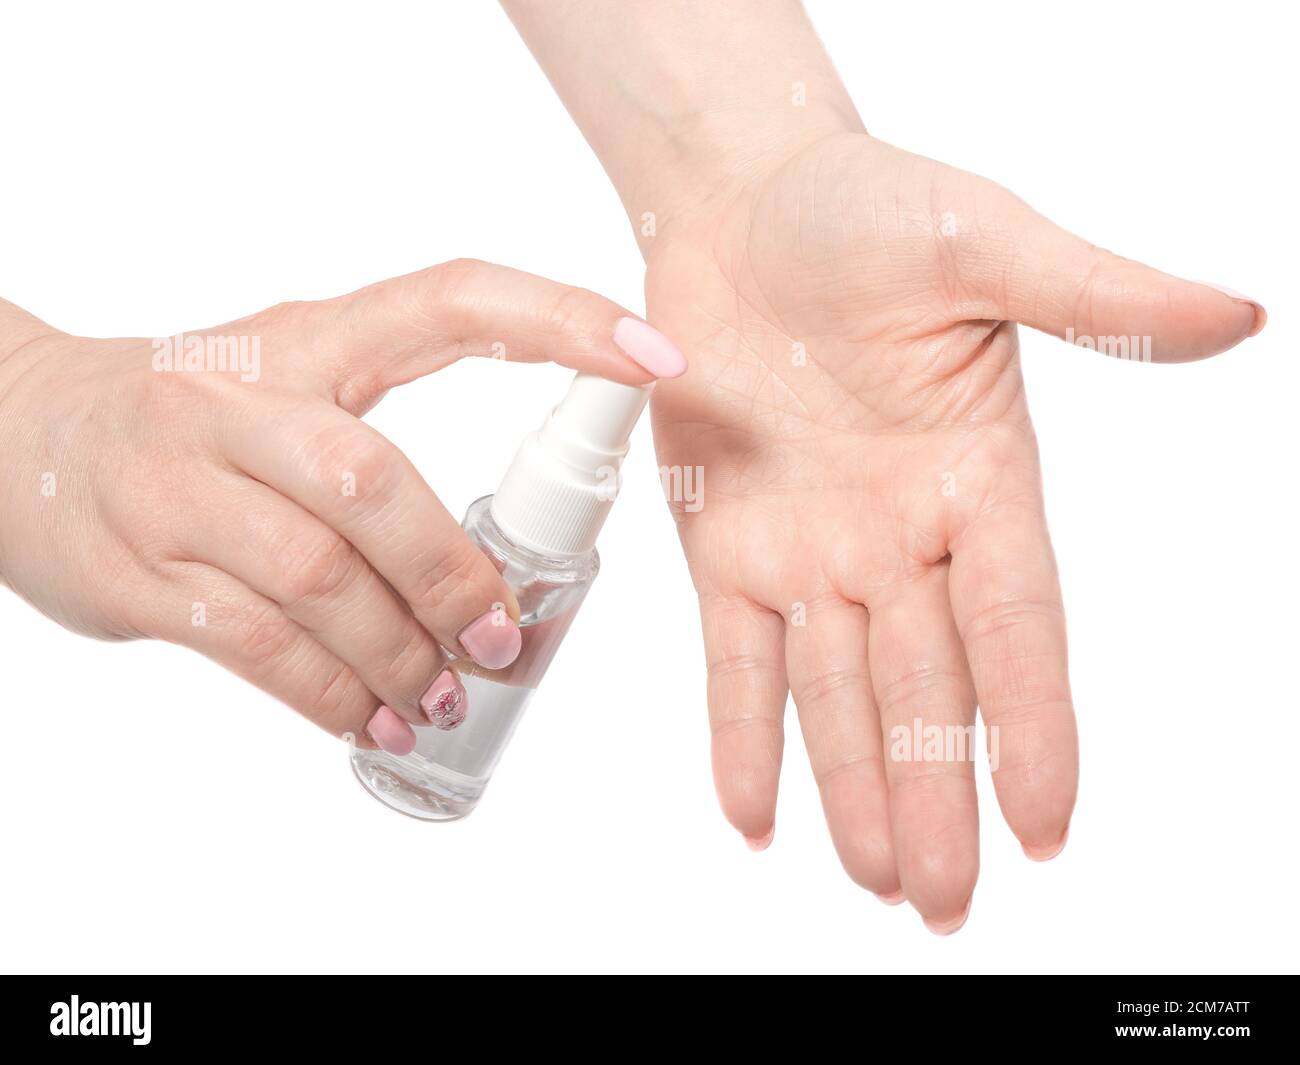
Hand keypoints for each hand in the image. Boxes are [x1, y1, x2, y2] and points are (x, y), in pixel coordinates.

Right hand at [0, 260, 684, 752]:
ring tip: (443, 696)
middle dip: (453, 575)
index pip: (447, 302)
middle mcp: (234, 401)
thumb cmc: (195, 422)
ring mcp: (175, 486)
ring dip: (399, 652)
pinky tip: (373, 722)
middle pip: (371, 481)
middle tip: (501, 640)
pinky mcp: (134, 569)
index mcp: (304, 339)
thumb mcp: (286, 388)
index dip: (556, 321)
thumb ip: (384, 454)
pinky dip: (331, 694)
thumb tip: (510, 566)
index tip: (654, 357)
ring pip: (315, 577)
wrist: (14, 431)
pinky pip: (254, 645)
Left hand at [645, 131, 1262, 929]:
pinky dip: (741, 732)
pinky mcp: (724, 543)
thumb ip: (1096, 297)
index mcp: (977, 479)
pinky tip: (752, 816)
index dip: (1033, 724)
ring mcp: (811, 547)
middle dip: (938, 796)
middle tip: (946, 901)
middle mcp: (900, 535)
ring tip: (877, 882)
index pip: (1017, 627)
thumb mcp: (984, 245)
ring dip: (854, 788)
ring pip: (838, 693)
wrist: (739, 202)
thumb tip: (1233, 316)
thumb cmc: (864, 209)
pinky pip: (734, 656)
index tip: (1047, 822)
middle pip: (929, 688)